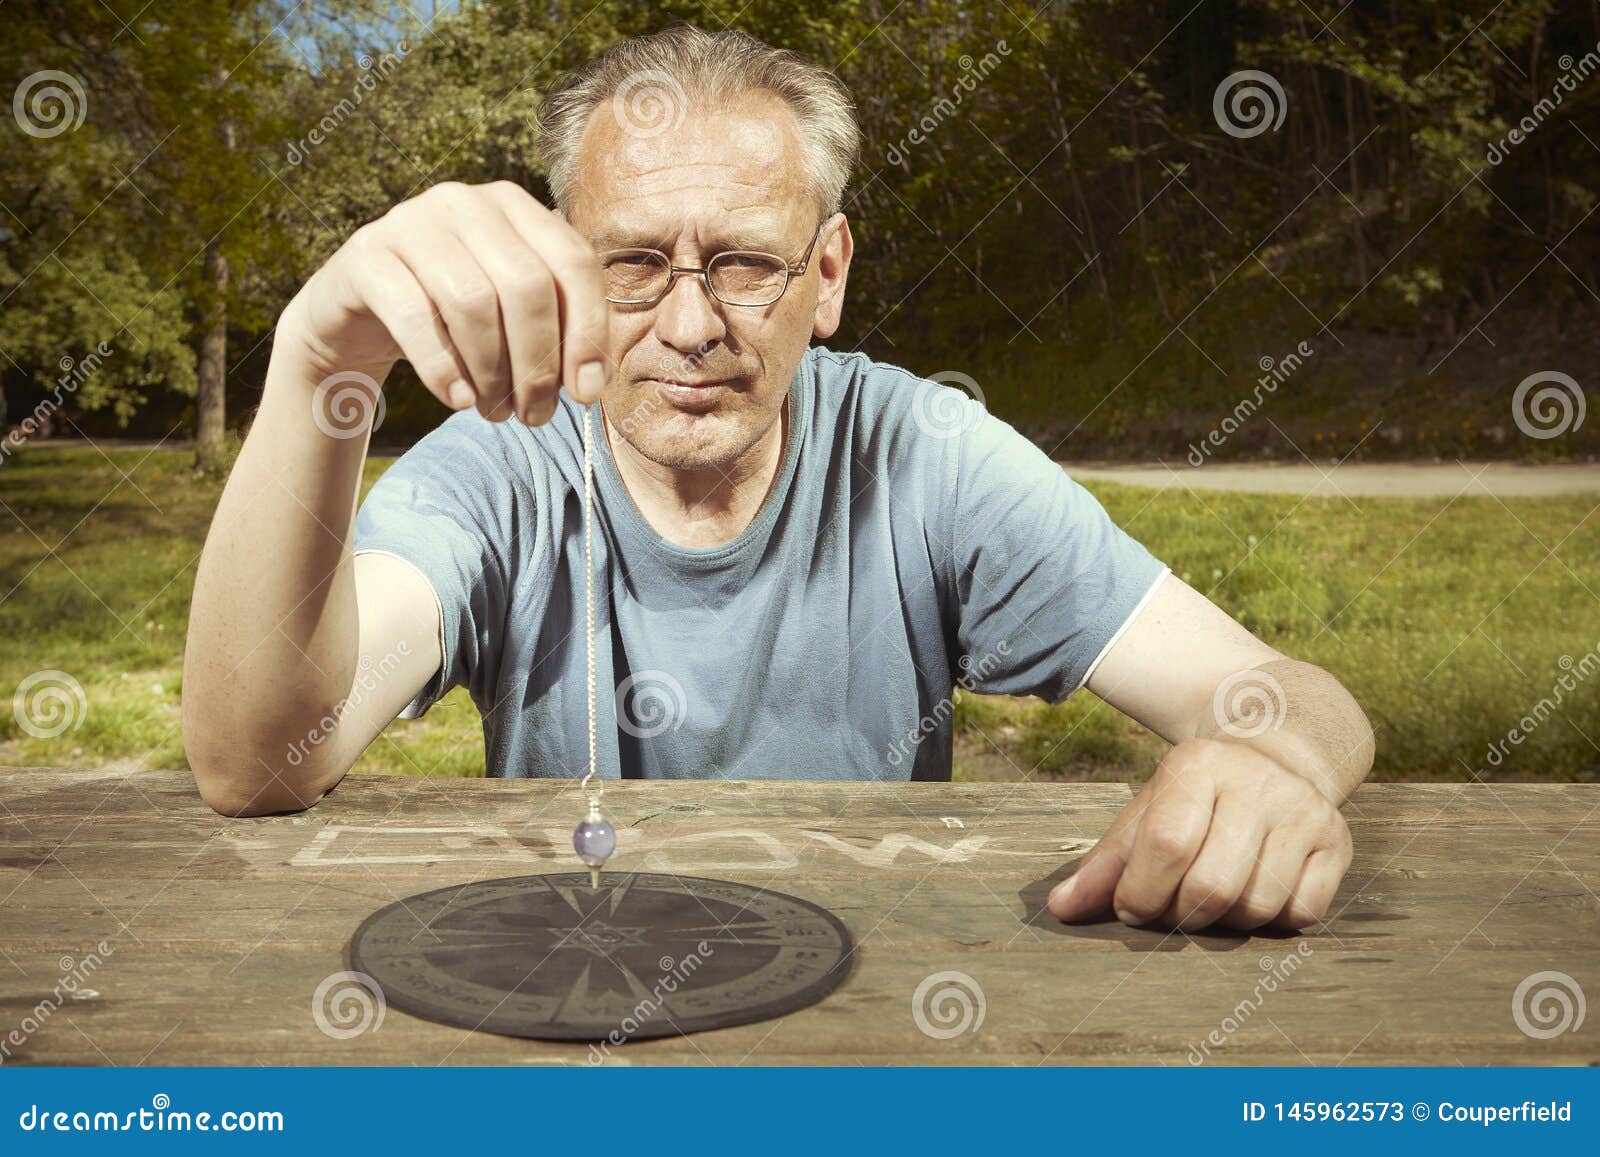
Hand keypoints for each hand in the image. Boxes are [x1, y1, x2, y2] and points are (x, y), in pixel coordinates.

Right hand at [279, 180, 610, 424]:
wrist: (359, 315)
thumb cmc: (452, 320)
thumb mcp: (511, 316)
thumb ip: (557, 331)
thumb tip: (590, 383)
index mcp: (516, 206)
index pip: (573, 262)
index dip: (588, 333)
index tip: (585, 393)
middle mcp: (466, 202)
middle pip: (527, 285)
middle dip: (538, 364)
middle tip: (535, 415)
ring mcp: (411, 221)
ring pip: (473, 302)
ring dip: (492, 372)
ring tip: (495, 412)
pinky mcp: (366, 254)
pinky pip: (414, 316)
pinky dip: (443, 367)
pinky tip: (458, 400)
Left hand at [1046, 739, 1351, 932]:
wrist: (1278, 754)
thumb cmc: (1197, 797)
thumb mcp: (1148, 812)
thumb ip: (1107, 862)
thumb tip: (1062, 908)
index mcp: (1200, 764)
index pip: (1166, 844)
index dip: (1140, 892)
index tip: (1131, 907)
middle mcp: (1258, 782)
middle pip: (1212, 886)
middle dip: (1180, 914)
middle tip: (1171, 910)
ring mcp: (1305, 811)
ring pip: (1256, 906)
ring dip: (1224, 921)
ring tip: (1211, 898)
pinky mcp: (1338, 842)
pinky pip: (1300, 913)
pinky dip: (1271, 920)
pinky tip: (1256, 891)